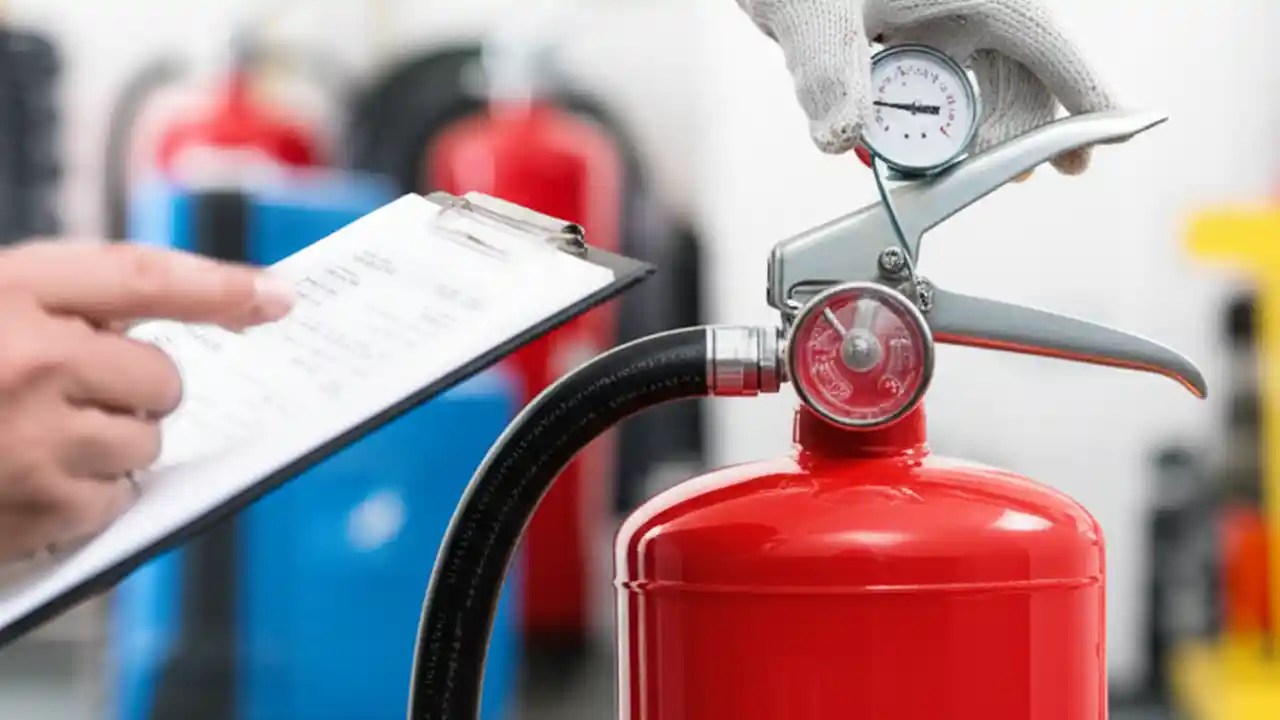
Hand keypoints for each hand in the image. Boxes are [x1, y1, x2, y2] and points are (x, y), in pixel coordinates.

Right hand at [0, 240, 294, 563]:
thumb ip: (64, 307)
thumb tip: (187, 317)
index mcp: (5, 289)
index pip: (140, 274)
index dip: (218, 284)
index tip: (280, 295)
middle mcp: (24, 357)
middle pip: (162, 378)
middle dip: (135, 391)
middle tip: (76, 393)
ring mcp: (29, 438)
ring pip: (146, 444)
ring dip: (112, 447)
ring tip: (33, 439)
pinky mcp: (30, 509)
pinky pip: (114, 501)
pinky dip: (86, 499)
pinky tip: (27, 482)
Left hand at [735, 0, 1117, 174]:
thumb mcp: (812, 10)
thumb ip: (826, 70)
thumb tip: (838, 136)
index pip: (1040, 39)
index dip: (1081, 87)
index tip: (1112, 130)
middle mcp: (955, 4)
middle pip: (1016, 72)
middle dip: (1025, 127)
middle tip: (1027, 175)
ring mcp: (931, 21)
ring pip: (981, 84)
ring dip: (980, 131)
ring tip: (977, 171)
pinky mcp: (903, 38)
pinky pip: (940, 86)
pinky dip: (937, 122)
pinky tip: (925, 151)